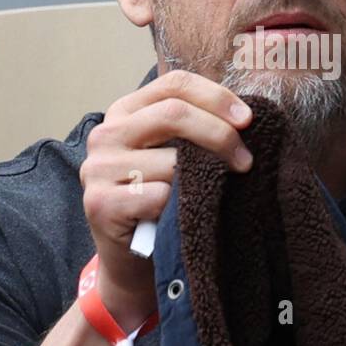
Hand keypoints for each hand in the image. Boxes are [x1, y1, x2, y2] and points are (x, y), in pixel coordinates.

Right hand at [79, 69, 253, 329]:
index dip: (216, 96)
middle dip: (220, 134)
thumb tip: (246, 117)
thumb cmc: (162, 201)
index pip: (174, 84)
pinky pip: (157, 196)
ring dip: (203, 180)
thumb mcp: (175, 156)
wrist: (133, 261)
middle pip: (174, 113)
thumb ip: (194, 130)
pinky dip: (180, 207)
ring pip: (170, 160)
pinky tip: (182, 218)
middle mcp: (105, 133)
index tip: (249, 119)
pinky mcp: (99, 204)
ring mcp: (97, 168)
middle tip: (246, 161)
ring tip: (213, 196)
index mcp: (125, 111)